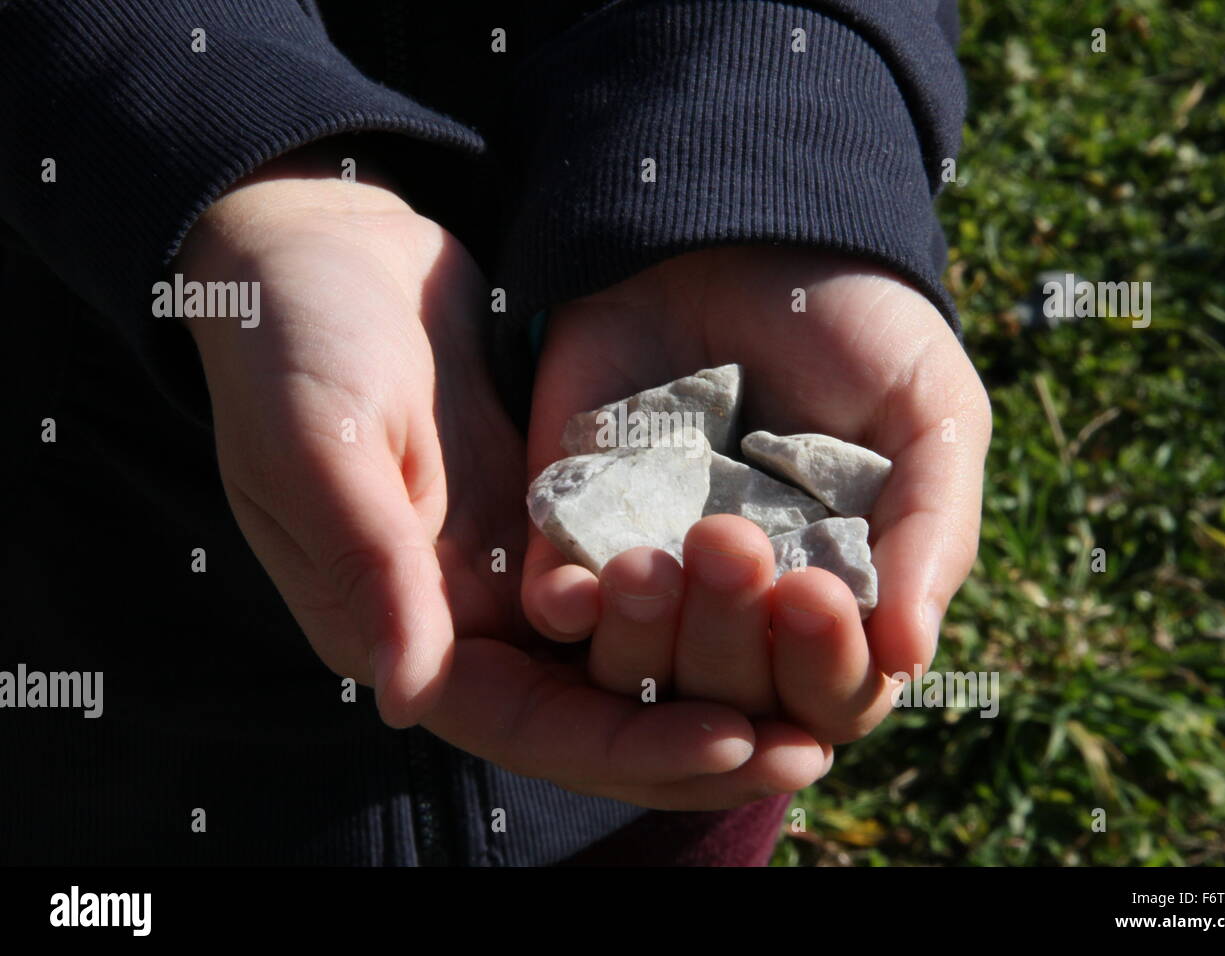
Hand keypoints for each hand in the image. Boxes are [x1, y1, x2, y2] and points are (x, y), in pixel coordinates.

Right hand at [180, 164, 827, 808]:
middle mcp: (466, 622)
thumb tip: (410, 697)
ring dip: (724, 677)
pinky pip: (644, 580)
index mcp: (401, 630)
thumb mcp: (321, 440)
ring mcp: (513, 572)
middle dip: (701, 736)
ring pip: (633, 659)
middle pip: (599, 716)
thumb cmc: (295, 339)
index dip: (632, 745)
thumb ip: (366, 562)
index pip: (531, 724)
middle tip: (816, 742)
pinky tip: (791, 596)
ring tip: (830, 683)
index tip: (736, 740)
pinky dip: (707, 601)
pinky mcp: (555, 516)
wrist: (325, 253)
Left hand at [523, 245, 990, 743]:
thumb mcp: (930, 412)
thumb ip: (935, 528)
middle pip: (733, 693)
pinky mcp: (576, 524)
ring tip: (655, 562)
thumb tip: (911, 654)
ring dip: (647, 638)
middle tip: (735, 543)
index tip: (817, 595)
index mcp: (837, 595)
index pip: (833, 690)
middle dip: (734, 640)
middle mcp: (744, 606)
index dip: (828, 670)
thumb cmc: (855, 325)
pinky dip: (566, 605)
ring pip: (641, 668)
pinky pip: (558, 598)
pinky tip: (576, 588)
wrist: (742, 228)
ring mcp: (658, 570)